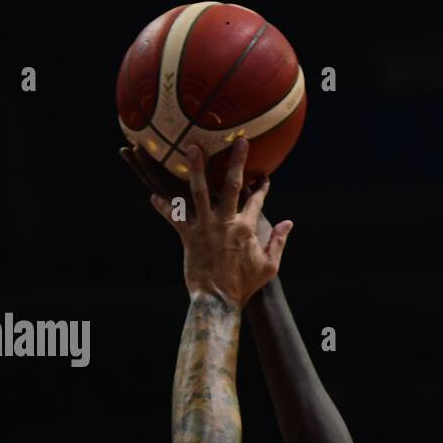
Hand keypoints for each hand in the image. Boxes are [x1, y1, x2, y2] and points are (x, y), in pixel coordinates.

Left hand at [149, 139, 291, 306]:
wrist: (218, 300)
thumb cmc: (244, 285)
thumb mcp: (269, 266)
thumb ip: (278, 241)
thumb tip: (289, 223)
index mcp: (246, 228)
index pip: (256, 200)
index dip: (261, 186)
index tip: (263, 175)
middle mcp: (226, 222)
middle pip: (231, 186)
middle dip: (235, 162)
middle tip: (238, 141)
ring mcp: (205, 227)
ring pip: (199, 192)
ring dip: (195, 169)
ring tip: (191, 148)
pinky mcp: (188, 236)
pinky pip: (174, 217)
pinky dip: (164, 207)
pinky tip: (153, 197)